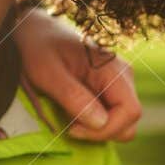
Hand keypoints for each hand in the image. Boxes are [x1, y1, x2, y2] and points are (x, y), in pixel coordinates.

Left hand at [13, 8, 140, 141]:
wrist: (34, 32)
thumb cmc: (38, 49)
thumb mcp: (48, 73)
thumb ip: (73, 96)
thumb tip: (100, 122)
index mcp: (114, 69)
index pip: (131, 111)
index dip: (106, 129)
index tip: (73, 130)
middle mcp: (123, 77)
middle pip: (130, 122)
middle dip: (102, 133)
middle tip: (69, 127)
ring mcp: (117, 84)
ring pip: (121, 123)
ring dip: (97, 130)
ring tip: (68, 119)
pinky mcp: (107, 91)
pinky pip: (110, 117)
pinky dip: (93, 124)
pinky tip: (71, 114)